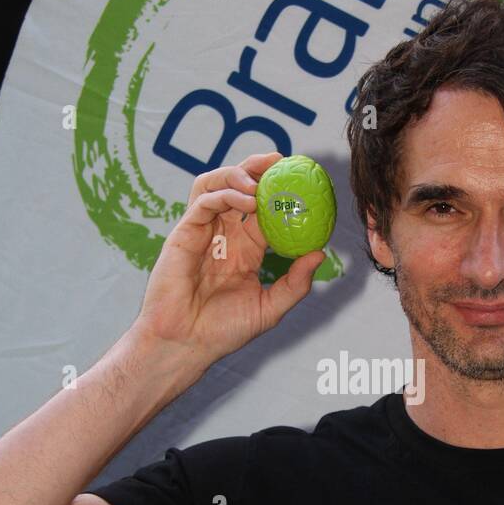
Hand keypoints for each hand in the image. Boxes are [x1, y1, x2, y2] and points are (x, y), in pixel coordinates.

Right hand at [133, 152, 325, 370]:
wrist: (186, 344)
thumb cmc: (222, 331)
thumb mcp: (269, 308)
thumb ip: (295, 283)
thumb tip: (319, 253)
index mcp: (245, 248)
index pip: (265, 208)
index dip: (281, 191)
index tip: (304, 179)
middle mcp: (224, 234)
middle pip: (240, 187)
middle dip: (258, 168)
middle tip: (282, 160)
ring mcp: (203, 231)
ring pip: (217, 184)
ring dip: (238, 174)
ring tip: (260, 179)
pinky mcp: (184, 233)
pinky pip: (204, 201)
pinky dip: (225, 193)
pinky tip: (247, 200)